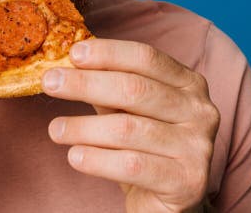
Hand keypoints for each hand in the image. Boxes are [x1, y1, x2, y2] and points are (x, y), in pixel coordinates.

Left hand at [42, 39, 219, 212]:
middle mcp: (200, 110)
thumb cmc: (144, 149)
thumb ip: (107, 89)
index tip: (72, 53)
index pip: (146, 58)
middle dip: (86, 84)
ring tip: (55, 129)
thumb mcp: (127, 112)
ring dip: (83, 127)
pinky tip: (75, 156)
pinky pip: (132, 165)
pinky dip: (97, 160)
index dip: (108, 53)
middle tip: (50, 83)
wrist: (167, 205)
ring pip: (129, 129)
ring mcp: (197, 147)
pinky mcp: (188, 181)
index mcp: (188, 84)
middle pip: (135, 89)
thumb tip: (68, 66)